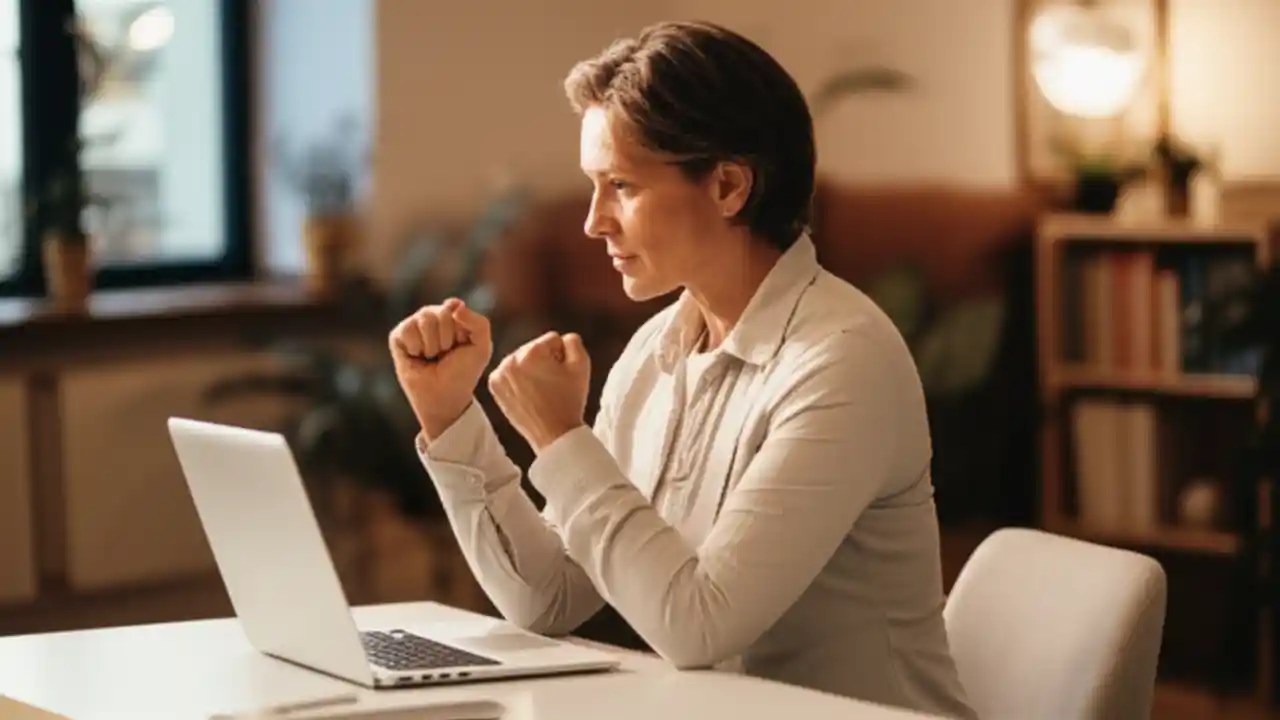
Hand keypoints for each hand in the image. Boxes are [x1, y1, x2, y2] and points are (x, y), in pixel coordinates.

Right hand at [389, 298, 493, 439]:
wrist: (444, 396)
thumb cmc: (463, 372)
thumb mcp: (481, 348)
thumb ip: (479, 323)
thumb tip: (453, 303)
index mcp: (453, 315)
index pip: (454, 307)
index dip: (460, 330)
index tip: (461, 345)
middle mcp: (433, 315)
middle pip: (441, 312)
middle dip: (447, 338)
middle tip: (445, 354)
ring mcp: (415, 324)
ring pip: (424, 318)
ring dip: (432, 344)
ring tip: (432, 356)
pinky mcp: (398, 336)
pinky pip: (408, 329)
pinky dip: (416, 347)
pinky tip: (418, 356)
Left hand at [488, 331, 590, 453]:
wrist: (553, 435)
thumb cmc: (569, 400)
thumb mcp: (581, 366)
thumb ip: (573, 341)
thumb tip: (563, 338)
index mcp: (532, 352)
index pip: (552, 339)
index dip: (562, 356)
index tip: (562, 375)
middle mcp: (511, 359)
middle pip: (534, 348)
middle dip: (544, 361)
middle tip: (551, 384)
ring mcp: (499, 373)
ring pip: (521, 359)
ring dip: (531, 369)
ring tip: (540, 390)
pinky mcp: (494, 386)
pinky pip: (510, 372)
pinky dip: (518, 379)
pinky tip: (528, 393)